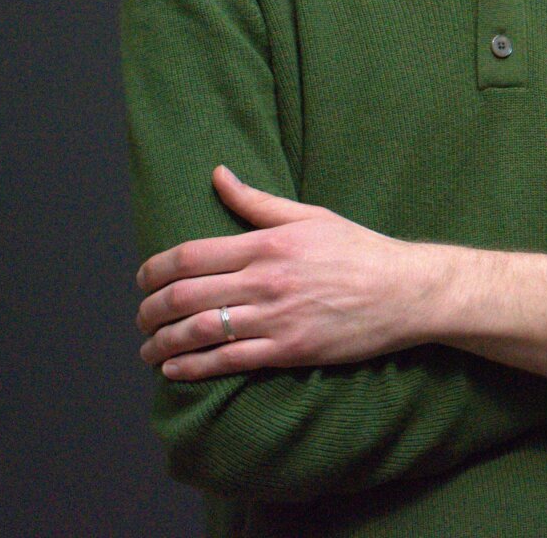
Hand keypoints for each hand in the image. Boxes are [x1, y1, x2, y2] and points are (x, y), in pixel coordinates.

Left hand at [135, 166, 439, 380]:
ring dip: (163, 343)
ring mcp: (276, 318)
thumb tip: (218, 175)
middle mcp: (266, 280)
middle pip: (186, 295)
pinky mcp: (289, 350)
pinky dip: (194, 368)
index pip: (191, 255)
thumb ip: (258, 202)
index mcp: (268, 244)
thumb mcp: (310, 216)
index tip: (142, 280)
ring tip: (148, 349)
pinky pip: (229, 361)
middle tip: (141, 318)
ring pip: (201, 332)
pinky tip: (174, 370)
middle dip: (151, 310)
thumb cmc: (358, 250)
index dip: (155, 270)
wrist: (404, 290)